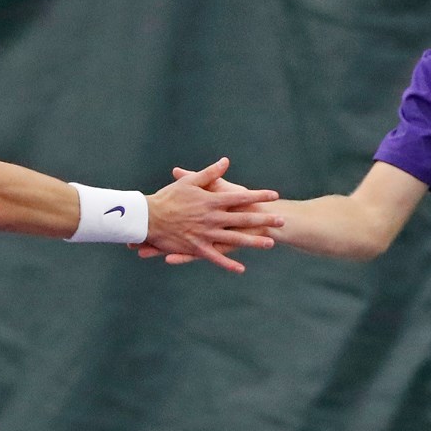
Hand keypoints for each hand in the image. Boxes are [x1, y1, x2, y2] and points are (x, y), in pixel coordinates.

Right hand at [139, 158, 282, 273]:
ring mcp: (206, 234)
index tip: (274, 195)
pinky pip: (216, 257)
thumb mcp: (190, 182)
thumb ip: (210, 172)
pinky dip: (228, 264)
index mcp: (212, 200)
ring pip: (234, 239)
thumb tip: (226, 161)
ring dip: (254, 241)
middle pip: (243, 219)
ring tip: (271, 243)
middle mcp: (212, 218)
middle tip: (282, 221)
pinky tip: (241, 269)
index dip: (258, 196)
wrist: (148, 217)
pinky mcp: (197, 248)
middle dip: (264, 219)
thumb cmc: (168, 197)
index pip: (241, 197)